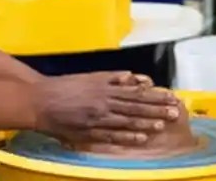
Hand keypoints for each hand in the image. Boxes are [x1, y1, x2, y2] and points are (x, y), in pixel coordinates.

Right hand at [32, 72, 182, 146]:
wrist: (41, 100)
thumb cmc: (66, 87)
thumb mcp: (92, 77)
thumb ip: (113, 78)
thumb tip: (133, 77)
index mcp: (106, 87)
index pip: (137, 92)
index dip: (155, 96)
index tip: (171, 97)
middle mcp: (104, 102)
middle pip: (135, 106)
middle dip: (157, 109)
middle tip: (175, 112)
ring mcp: (97, 118)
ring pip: (126, 121)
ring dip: (146, 123)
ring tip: (163, 124)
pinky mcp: (88, 132)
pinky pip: (111, 136)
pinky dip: (126, 138)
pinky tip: (140, 139)